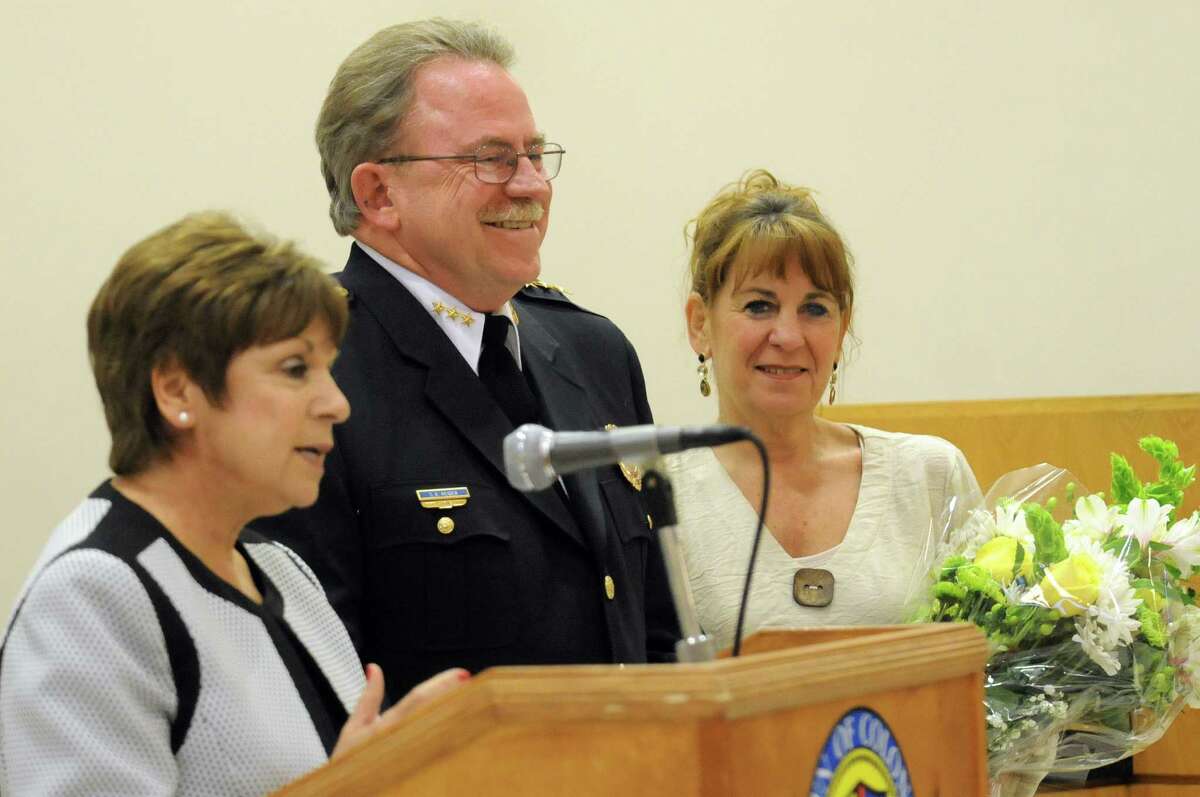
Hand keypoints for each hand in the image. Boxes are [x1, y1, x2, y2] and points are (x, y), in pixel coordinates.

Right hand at [331, 663, 468, 759]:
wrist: (345, 796)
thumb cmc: (347, 763)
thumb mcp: (353, 728)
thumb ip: (368, 698)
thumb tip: (374, 669)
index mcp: (386, 727)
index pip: (419, 699)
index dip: (442, 684)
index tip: (463, 674)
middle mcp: (399, 741)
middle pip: (435, 714)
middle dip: (456, 697)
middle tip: (473, 682)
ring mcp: (409, 758)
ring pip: (440, 734)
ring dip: (457, 716)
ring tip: (474, 701)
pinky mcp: (414, 771)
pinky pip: (438, 754)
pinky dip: (452, 739)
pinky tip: (466, 728)